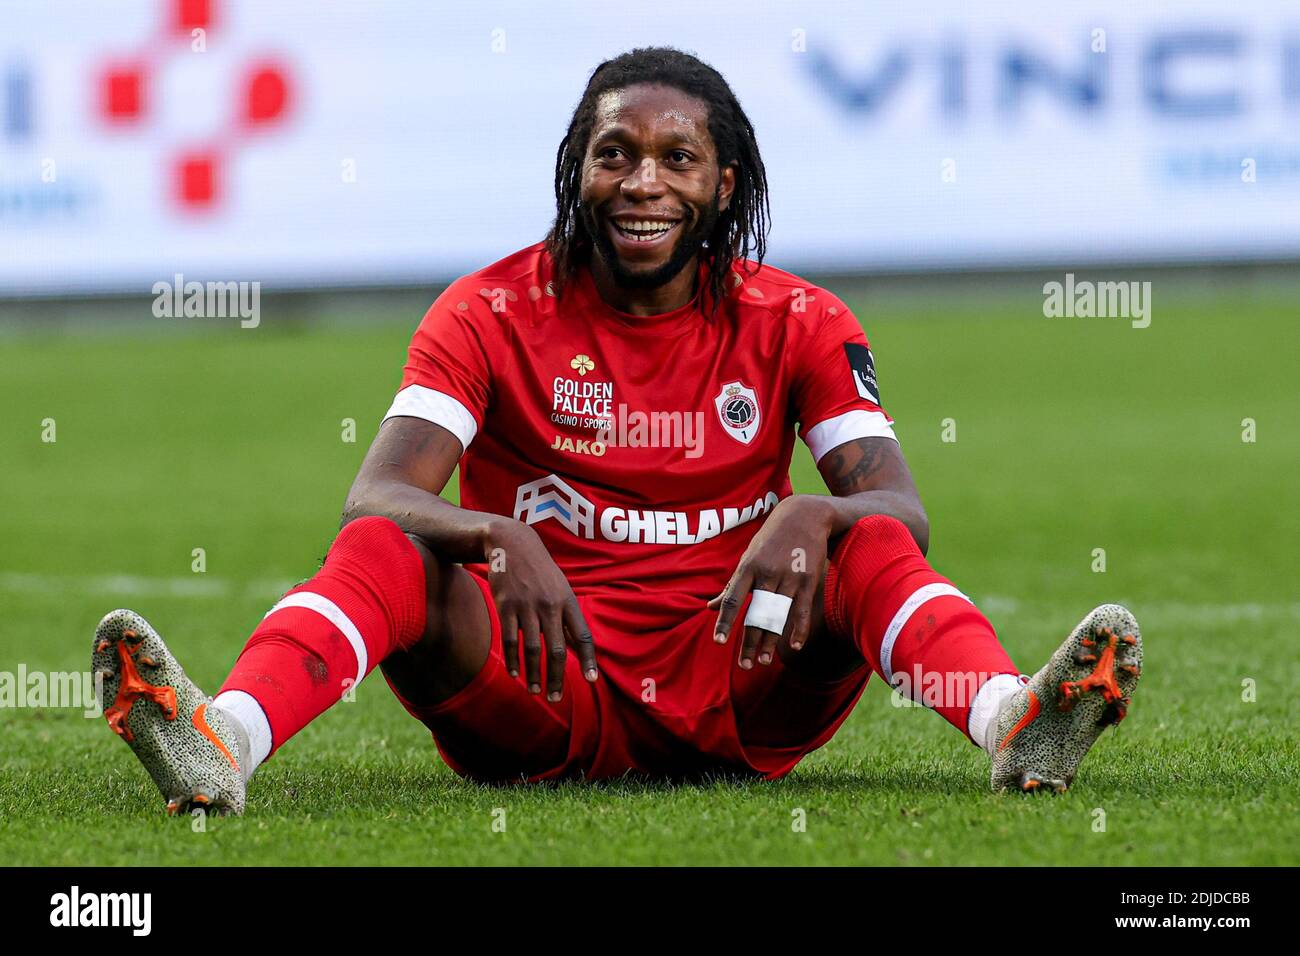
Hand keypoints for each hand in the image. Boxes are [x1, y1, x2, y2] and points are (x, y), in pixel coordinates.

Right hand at [483, 519, 597, 700]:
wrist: (511, 543)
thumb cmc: (540, 570)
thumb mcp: (560, 587)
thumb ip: (567, 617)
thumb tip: (576, 648)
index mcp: (568, 601)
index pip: (582, 636)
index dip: (588, 659)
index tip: (591, 680)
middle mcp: (550, 605)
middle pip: (556, 650)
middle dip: (557, 678)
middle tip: (556, 698)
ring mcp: (526, 606)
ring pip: (532, 650)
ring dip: (534, 674)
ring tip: (536, 691)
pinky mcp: (506, 606)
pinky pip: (510, 640)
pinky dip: (513, 660)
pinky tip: (515, 674)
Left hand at [708, 495, 833, 668]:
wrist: (805, 515)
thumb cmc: (771, 539)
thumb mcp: (748, 556)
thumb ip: (732, 585)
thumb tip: (709, 607)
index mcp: (748, 566)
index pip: (733, 598)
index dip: (725, 621)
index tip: (719, 642)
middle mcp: (767, 573)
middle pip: (756, 613)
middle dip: (749, 641)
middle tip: (745, 665)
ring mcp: (789, 577)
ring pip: (778, 615)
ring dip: (771, 641)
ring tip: (763, 661)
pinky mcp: (809, 580)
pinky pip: (803, 609)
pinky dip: (799, 629)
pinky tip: (793, 647)